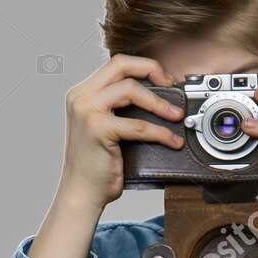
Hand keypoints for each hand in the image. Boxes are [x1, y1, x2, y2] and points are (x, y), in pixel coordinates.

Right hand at [29, 56, 184, 257]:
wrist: (81, 193)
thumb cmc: (96, 164)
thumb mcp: (104, 127)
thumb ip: (119, 107)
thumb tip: (158, 96)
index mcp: (82, 93)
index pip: (116, 64)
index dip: (144, 66)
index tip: (163, 79)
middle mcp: (81, 97)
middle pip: (122, 65)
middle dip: (152, 70)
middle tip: (172, 87)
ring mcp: (87, 111)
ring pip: (131, 90)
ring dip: (159, 103)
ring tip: (176, 116)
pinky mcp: (98, 130)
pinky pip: (138, 125)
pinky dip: (159, 132)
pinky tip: (172, 141)